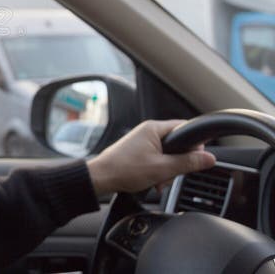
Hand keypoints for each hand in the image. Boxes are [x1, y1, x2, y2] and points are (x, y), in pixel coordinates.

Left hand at [86, 119, 215, 195]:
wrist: (101, 178)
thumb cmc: (125, 169)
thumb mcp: (163, 168)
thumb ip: (188, 163)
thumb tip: (209, 158)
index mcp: (154, 129)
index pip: (184, 128)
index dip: (194, 143)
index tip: (198, 158)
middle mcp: (148, 132)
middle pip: (177, 144)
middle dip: (177, 163)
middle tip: (171, 175)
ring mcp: (142, 142)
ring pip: (167, 155)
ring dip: (167, 171)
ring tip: (158, 181)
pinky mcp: (139, 153)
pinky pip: (157, 160)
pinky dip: (158, 172)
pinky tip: (153, 183)